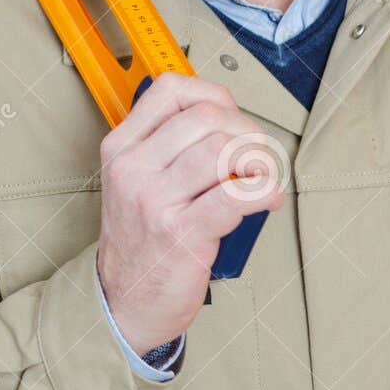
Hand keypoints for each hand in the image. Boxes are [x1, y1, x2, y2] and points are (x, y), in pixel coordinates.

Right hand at [95, 73, 286, 354]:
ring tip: (261, 180)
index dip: (216, 98)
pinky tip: (267, 199)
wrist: (122, 299)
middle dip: (247, 132)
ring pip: (222, 150)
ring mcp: (154, 199)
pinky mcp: (181, 233)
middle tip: (255, 158)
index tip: (231, 122)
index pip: (172, 90)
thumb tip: (229, 120)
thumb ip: (168, 146)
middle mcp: (133, 167)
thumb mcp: (135, 180)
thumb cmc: (140, 239)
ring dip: (258, 161)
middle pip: (207, 116)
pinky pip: (235, 195)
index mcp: (121, 146)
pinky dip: (264, 191)